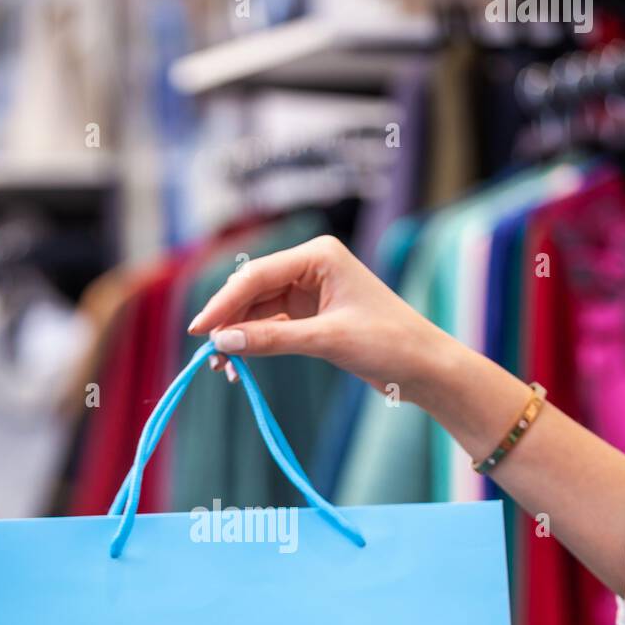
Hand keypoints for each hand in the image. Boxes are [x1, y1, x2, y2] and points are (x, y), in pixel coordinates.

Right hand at [188, 234, 452, 399]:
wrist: (425, 366)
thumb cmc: (389, 343)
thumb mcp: (327, 341)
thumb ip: (272, 340)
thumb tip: (222, 342)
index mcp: (318, 255)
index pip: (256, 276)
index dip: (223, 303)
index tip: (198, 331)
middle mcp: (310, 267)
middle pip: (252, 291)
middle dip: (228, 322)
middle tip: (207, 354)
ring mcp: (309, 292)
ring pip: (257, 311)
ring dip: (239, 337)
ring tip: (222, 368)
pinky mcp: (311, 317)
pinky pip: (271, 327)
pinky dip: (255, 345)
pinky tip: (240, 365)